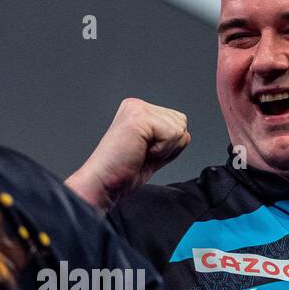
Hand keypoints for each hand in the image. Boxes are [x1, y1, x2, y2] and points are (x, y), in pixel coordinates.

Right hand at [66, 98, 189, 211]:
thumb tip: (186, 134)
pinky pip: (171, 134)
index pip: (177, 121)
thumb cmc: (121, 173)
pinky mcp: (138, 118)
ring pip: (178, 128)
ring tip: (140, 154)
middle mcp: (136, 106)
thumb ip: (169, 141)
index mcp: (138, 111)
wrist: (103, 184)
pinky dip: (161, 151)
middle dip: (168, 146)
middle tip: (142, 155)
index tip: (144, 154)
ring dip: (164, 149)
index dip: (168, 145)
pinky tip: (140, 153)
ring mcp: (137, 110)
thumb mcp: (153, 154)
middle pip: (180, 122)